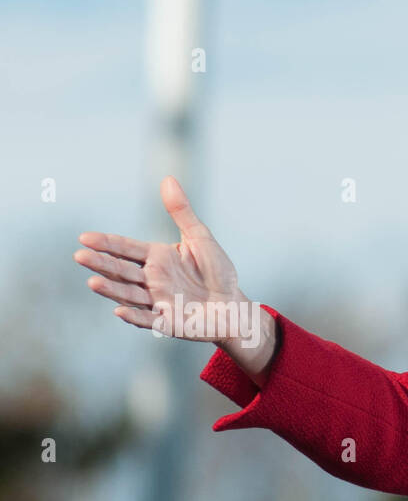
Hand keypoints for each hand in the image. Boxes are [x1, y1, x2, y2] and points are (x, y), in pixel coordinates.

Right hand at [74, 175, 276, 382]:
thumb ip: (182, 212)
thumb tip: (168, 178)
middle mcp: (151, 279)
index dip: (106, 243)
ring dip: (111, 289)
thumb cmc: (218, 272)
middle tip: (80, 256)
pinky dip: (134, 316)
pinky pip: (148, 319)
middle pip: (121, 271)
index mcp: (156, 257)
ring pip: (129, 294)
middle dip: (100, 264)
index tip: (85, 238)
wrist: (234, 306)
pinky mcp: (167, 322)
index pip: (126, 248)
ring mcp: (157, 301)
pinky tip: (119, 310)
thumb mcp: (200, 238)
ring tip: (93, 282)